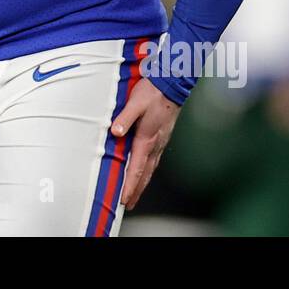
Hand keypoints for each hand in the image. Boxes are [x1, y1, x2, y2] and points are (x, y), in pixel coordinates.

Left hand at [111, 78, 180, 209]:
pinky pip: (154, 159)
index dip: (130, 185)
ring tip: (135, 194)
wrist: (172, 83)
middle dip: (137, 190)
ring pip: (151, 168)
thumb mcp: (136, 102)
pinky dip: (148, 171)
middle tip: (128, 204)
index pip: (137, 167)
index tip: (124, 199)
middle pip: (145, 173)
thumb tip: (115, 132)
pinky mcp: (162, 136)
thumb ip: (125, 117)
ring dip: (143, 183)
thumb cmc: (153, 92)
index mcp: (147, 138)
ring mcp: (160, 141)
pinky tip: (145, 171)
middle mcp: (155, 144)